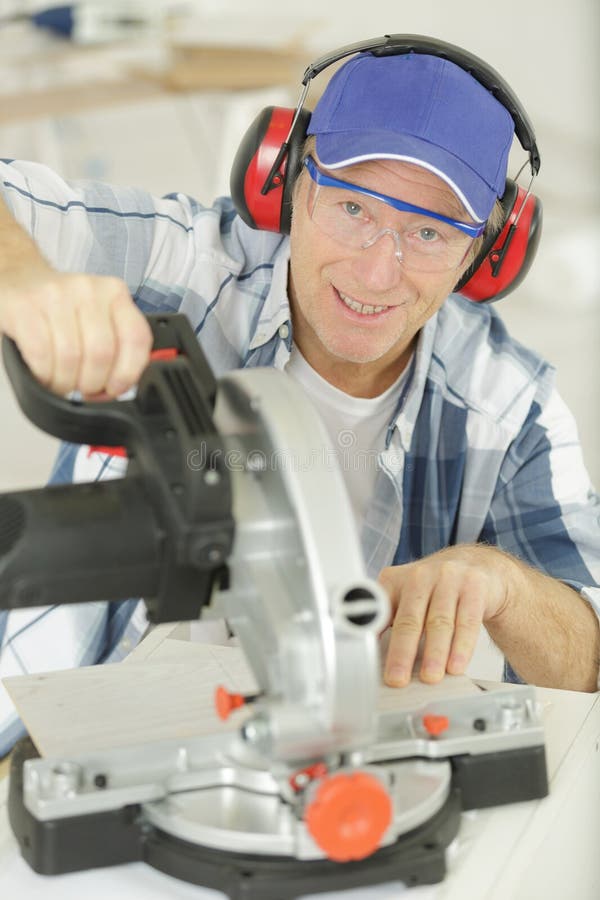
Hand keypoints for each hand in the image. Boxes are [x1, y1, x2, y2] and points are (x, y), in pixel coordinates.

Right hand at [0, 263, 152, 397]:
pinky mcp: (25, 307)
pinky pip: (42, 355)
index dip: (128, 373)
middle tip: (84, 388)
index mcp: (115, 294)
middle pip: (102, 354)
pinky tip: (45, 374)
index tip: (115, 388)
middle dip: (93, 383)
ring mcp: (56, 296)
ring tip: (61, 382)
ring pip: (71, 358)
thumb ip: (117, 346)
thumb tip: (120, 387)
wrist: (20, 280)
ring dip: (66, 383)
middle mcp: (89, 290)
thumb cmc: (63, 309)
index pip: (137, 338)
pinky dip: (45, 375)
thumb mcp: (98, 318)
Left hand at [379, 545, 514, 686]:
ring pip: (439, 622)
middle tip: (398, 679)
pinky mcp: (474, 587)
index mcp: (396, 580)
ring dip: (434, 653)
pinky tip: (456, 665)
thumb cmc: (435, 588)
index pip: (380, 611)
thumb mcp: (406, 596)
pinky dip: (461, 647)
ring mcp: (449, 579)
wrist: (476, 564)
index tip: (368, 659)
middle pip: (409, 619)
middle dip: (402, 652)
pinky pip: (467, 621)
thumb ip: (387, 618)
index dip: (372, 634)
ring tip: (430, 677)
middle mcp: (421, 576)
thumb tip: (370, 651)